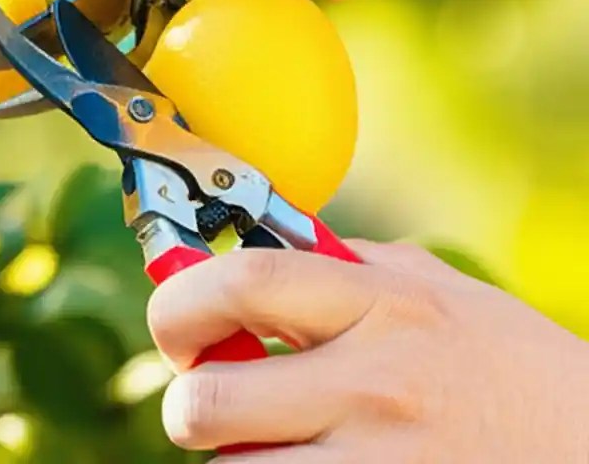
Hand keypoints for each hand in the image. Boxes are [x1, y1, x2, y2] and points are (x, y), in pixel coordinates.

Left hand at [148, 240, 588, 461]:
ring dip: (237, 458)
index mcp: (386, 304)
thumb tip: (252, 250)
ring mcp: (379, 462)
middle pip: (206, 401)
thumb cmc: (513, 370)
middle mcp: (376, 383)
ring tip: (279, 445)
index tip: (178, 326)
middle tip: (216, 401)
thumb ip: (348, 271)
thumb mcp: (440, 294)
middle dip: (191, 404)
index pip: (243, 280)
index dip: (180, 303)